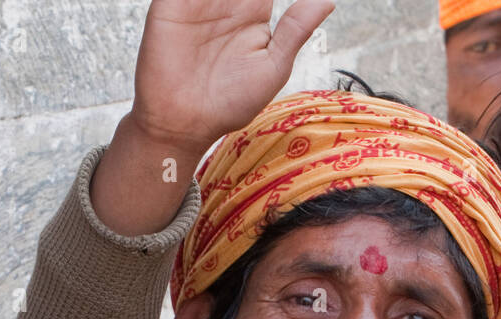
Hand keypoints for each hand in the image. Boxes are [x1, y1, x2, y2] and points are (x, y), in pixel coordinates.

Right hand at [92, 0, 335, 234]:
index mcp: (252, 14)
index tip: (268, 0)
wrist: (184, 123)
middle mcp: (226, 3)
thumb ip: (295, 30)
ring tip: (234, 0)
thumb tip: (327, 0)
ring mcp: (199, 1)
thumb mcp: (272, 67)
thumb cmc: (229, 104)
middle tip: (253, 0)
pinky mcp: (172, 4)